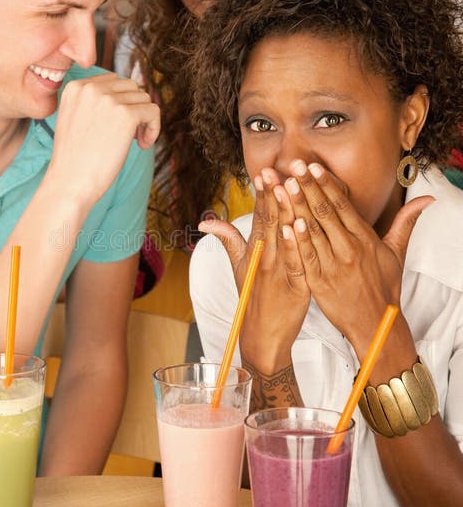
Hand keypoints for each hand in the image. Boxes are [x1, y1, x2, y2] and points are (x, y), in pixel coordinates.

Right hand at [50, 73, 159, 204]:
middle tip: (130, 135)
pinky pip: (153, 111)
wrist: (70, 182)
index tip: (117, 126)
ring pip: (144, 98)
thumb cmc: (75, 160)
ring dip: (144, 120)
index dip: (122, 103)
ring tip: (136, 142)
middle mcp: (90, 88)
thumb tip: (133, 95)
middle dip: (134, 109)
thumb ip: (95, 103)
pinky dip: (154, 128)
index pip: (113, 81)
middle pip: (131, 87)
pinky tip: (143, 145)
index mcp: (75, 86)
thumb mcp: (76, 120)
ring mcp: (108, 99)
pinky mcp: (126, 114)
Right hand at [198, 167, 309, 371]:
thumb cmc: (254, 299)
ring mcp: (278, 272)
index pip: (258, 217)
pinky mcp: (295, 287)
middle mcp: (264, 258)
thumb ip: (228, 240)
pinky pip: (295, 263)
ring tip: (286, 188)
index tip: (263, 172)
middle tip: (274, 170)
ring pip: (282, 237)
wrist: (264, 336)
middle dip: (272, 194)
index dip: (261, 194)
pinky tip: (299, 227)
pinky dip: (295, 245)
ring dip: (284, 211)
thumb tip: (206, 221)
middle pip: (270, 222)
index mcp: (254, 251)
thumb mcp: (239, 268)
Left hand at [282, 160, 433, 349]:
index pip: (343, 205)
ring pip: (312, 231)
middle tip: (293, 165)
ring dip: (296, 207)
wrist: (376, 323)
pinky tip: (287, 224)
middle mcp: (349, 249)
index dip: (326, 184)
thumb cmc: (384, 286)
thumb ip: (405, 222)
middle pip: (325, 212)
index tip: (313, 166)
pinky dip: (297, 241)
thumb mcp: (397, 252)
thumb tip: (426, 199)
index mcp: (365, 239)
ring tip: (283, 186)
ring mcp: (332, 266)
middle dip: (308, 187)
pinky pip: (306, 258)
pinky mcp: (319, 282)